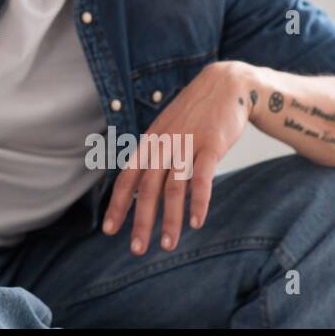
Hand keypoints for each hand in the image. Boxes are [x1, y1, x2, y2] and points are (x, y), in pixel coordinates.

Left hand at [101, 60, 256, 255]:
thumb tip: (143, 188)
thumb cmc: (194, 114)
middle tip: (136, 249)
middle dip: (140, 221)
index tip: (109, 230)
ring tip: (168, 246)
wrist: (225, 85)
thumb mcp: (168, 131)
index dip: (117, 204)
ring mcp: (186, 144)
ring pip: (173, 187)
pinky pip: (202, 177)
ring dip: (170, 219)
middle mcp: (163, 144)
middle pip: (146, 188)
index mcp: (150, 142)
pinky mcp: (211, 145)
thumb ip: (156, 158)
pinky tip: (197, 222)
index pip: (127, 177)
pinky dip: (198, 201)